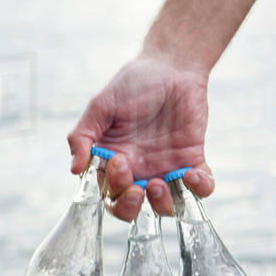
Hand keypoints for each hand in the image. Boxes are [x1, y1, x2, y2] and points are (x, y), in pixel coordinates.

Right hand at [67, 53, 213, 220]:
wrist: (171, 66)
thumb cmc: (133, 83)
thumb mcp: (101, 105)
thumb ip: (83, 135)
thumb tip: (75, 169)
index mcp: (114, 160)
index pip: (108, 194)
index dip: (112, 190)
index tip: (120, 162)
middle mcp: (139, 170)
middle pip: (133, 208)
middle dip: (132, 207)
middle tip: (139, 188)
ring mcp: (167, 167)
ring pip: (166, 206)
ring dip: (163, 204)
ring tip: (162, 182)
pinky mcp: (193, 160)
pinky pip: (201, 188)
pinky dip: (199, 189)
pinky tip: (192, 173)